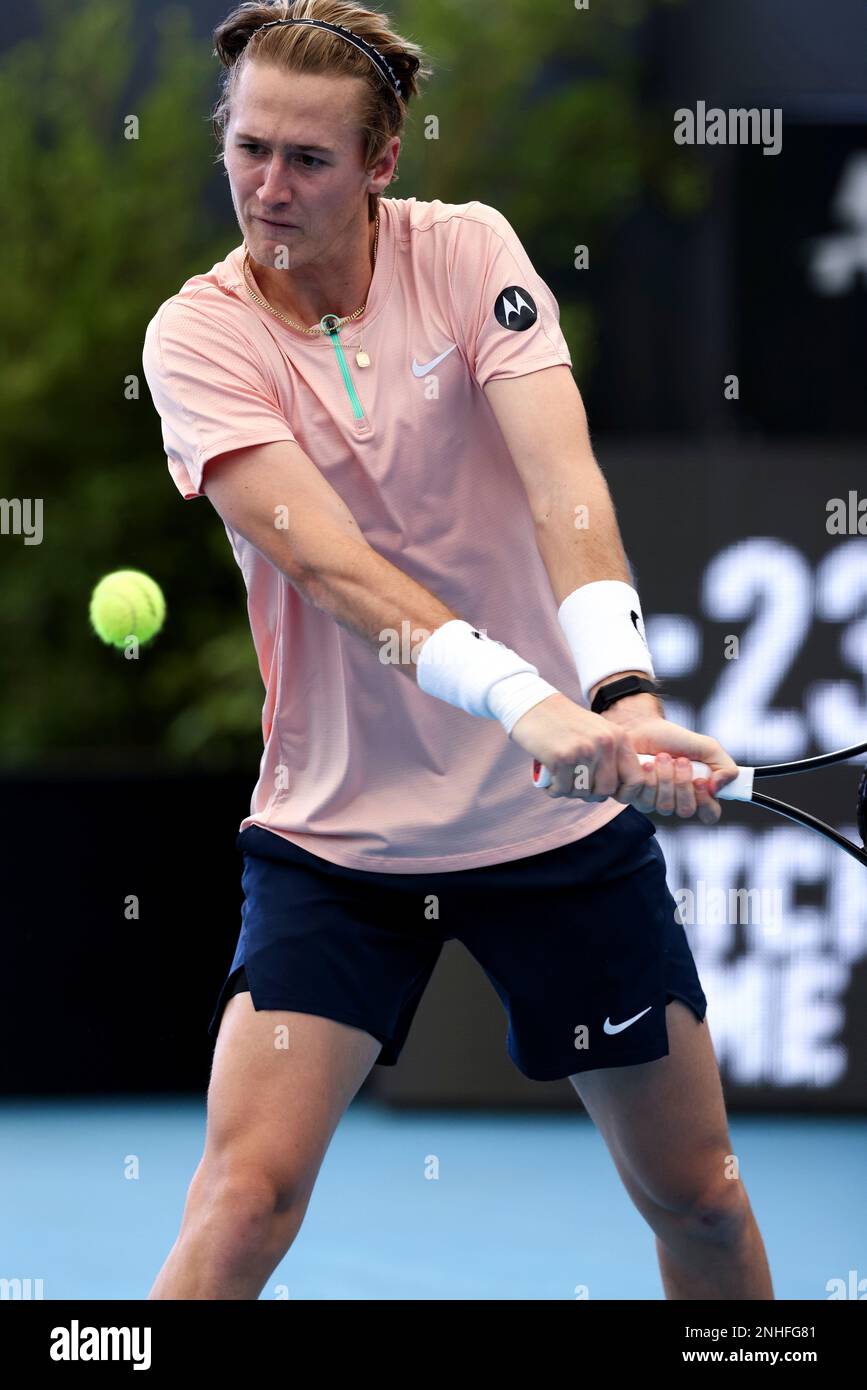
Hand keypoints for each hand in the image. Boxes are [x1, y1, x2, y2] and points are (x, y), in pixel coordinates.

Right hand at [510, 693, 644, 801]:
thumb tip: (621, 790)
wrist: (535, 706)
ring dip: (569, 791)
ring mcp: (584, 750)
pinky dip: (554, 789)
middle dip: (590, 793)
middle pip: (606, 791)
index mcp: (618, 737)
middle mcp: (605, 744)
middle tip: (576, 784)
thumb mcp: (598, 732)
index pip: (635, 779)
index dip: (624, 794)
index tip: (607, 792)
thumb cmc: (566, 723)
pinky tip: (550, 778)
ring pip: (583, 792)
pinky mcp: (562, 757)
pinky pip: (562, 789)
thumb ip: (613, 756)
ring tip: (561, 777)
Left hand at [601, 708, 739, 823]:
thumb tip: (718, 787)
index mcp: (698, 793)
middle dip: (682, 783)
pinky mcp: (636, 799)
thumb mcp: (708, 747)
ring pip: (665, 807)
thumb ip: (725, 766)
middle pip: (686, 811)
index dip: (707, 803)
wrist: (642, 726)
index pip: (710, 814)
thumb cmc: (673, 738)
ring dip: (665, 778)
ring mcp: (656, 803)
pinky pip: (645, 801)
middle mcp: (677, 801)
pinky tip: (647, 764)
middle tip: (680, 760)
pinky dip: (648, 778)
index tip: (700, 781)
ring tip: (662, 756)